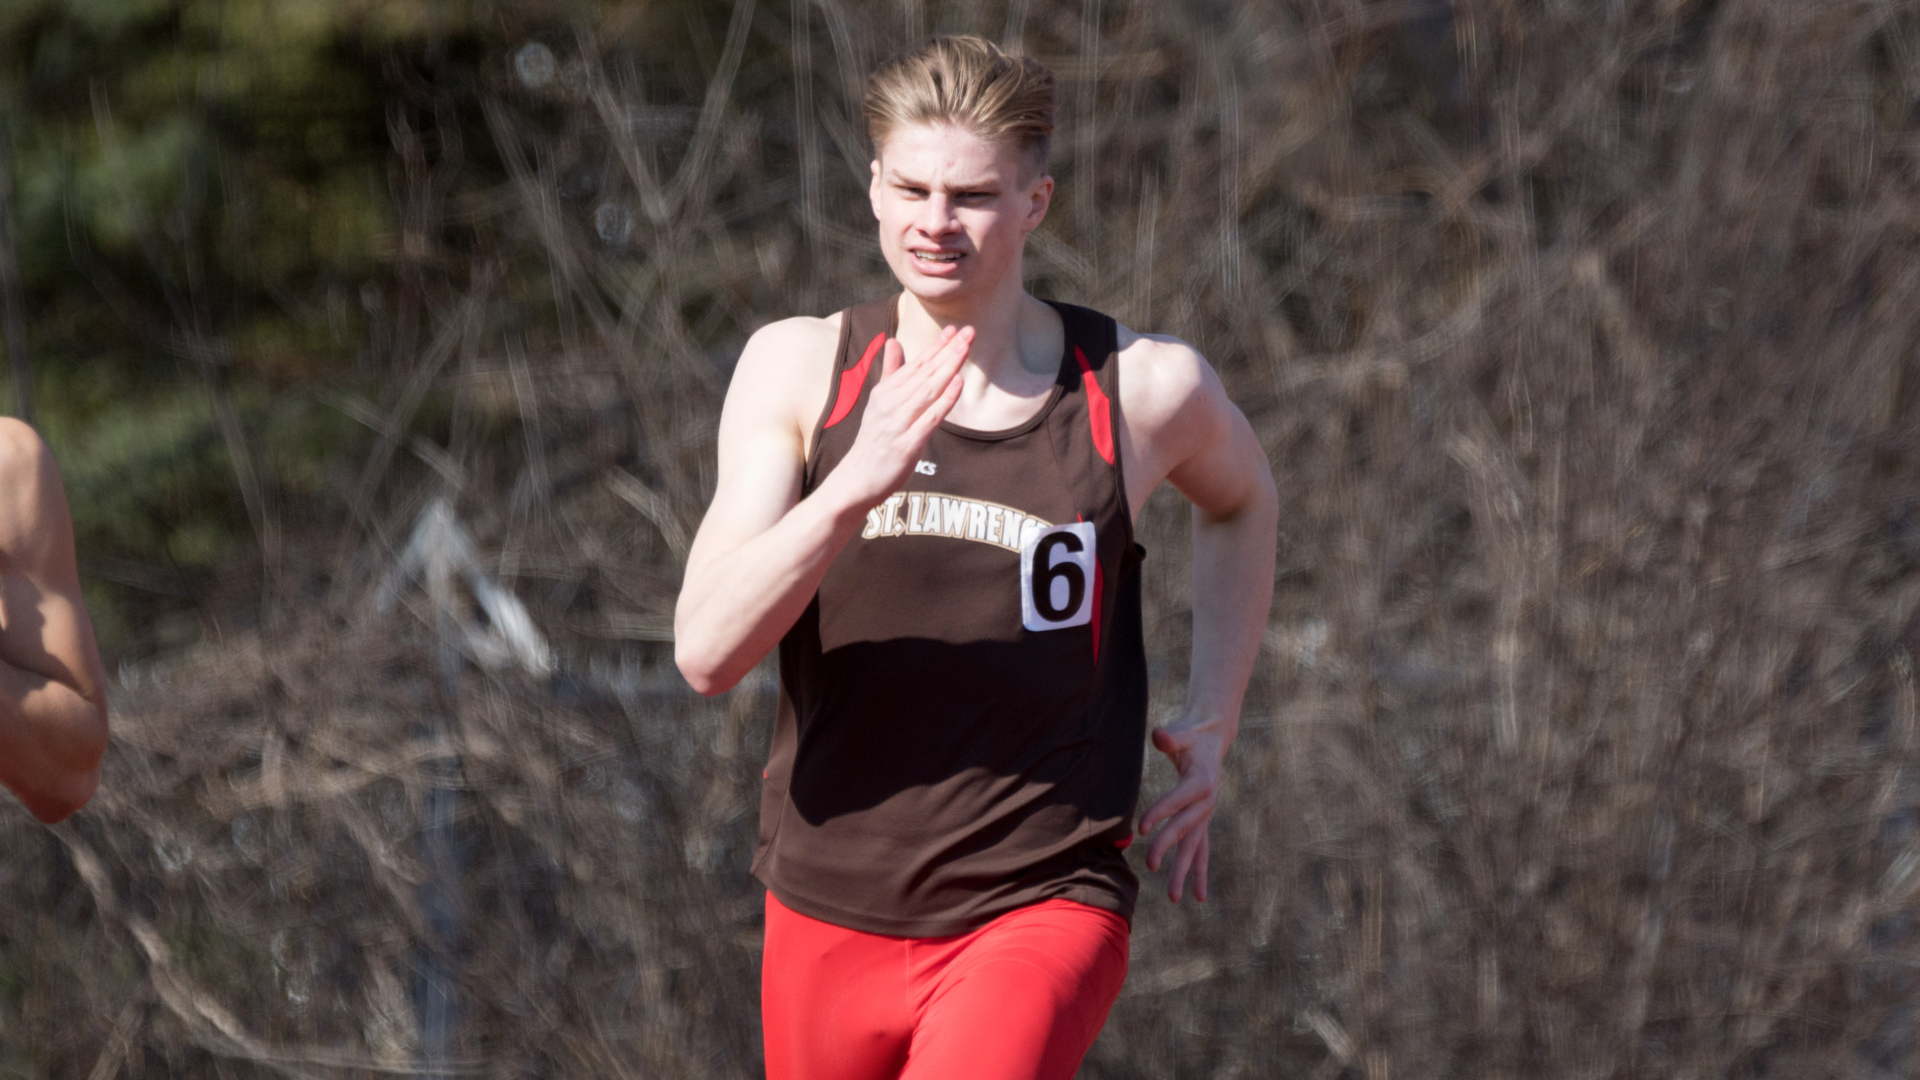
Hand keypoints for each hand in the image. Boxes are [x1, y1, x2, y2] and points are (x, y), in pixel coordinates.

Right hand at [826, 325, 970, 510]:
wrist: (856, 479)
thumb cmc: (873, 440)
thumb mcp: (879, 402)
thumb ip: (891, 372)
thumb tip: (893, 340)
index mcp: (885, 392)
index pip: (916, 364)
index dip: (936, 346)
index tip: (954, 329)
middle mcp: (891, 404)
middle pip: (925, 373)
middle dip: (948, 351)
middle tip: (969, 331)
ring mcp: (898, 423)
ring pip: (928, 391)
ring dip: (948, 368)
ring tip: (965, 348)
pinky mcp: (906, 445)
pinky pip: (929, 418)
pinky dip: (944, 400)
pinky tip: (958, 384)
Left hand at [1138, 721, 1226, 901]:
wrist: (1212, 740)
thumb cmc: (1191, 737)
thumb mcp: (1181, 732)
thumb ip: (1170, 737)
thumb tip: (1159, 735)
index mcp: (1200, 782)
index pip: (1177, 800)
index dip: (1160, 813)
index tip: (1140, 829)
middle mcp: (1206, 802)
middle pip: (1184, 828)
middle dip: (1167, 846)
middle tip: (1149, 864)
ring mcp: (1205, 814)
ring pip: (1195, 847)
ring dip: (1185, 872)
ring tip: (1175, 898)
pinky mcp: (1201, 820)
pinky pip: (1200, 850)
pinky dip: (1198, 871)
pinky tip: (1197, 896)